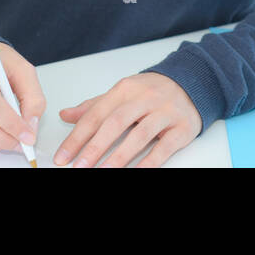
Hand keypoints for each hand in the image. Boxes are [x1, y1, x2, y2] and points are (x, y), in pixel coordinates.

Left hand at [53, 72, 201, 167]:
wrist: (192, 82)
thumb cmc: (151, 91)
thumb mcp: (122, 93)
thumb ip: (94, 106)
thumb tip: (65, 115)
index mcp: (125, 89)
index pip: (96, 114)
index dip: (77, 136)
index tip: (63, 156)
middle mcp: (144, 98)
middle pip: (115, 123)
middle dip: (95, 147)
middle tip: (79, 167)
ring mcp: (165, 112)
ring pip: (139, 134)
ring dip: (119, 156)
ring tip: (103, 172)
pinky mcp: (182, 128)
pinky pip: (164, 147)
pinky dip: (149, 162)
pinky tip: (137, 172)